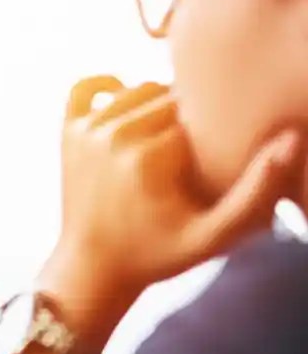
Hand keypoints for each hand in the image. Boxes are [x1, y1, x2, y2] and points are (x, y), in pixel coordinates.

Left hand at [37, 76, 303, 341]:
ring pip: (138, 91)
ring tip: (171, 137)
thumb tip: (290, 139)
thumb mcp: (214, 235)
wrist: (93, 267)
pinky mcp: (67, 132)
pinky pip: (84, 87)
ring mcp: (85, 131)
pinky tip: (127, 101)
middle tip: (190, 153)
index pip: (200, 119)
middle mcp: (113, 137)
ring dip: (158, 106)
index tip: (209, 163)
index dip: (214, 136)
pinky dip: (106, 85)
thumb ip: (256, 192)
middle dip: (187, 121)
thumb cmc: (158, 254)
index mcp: (148, 158)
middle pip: (170, 100)